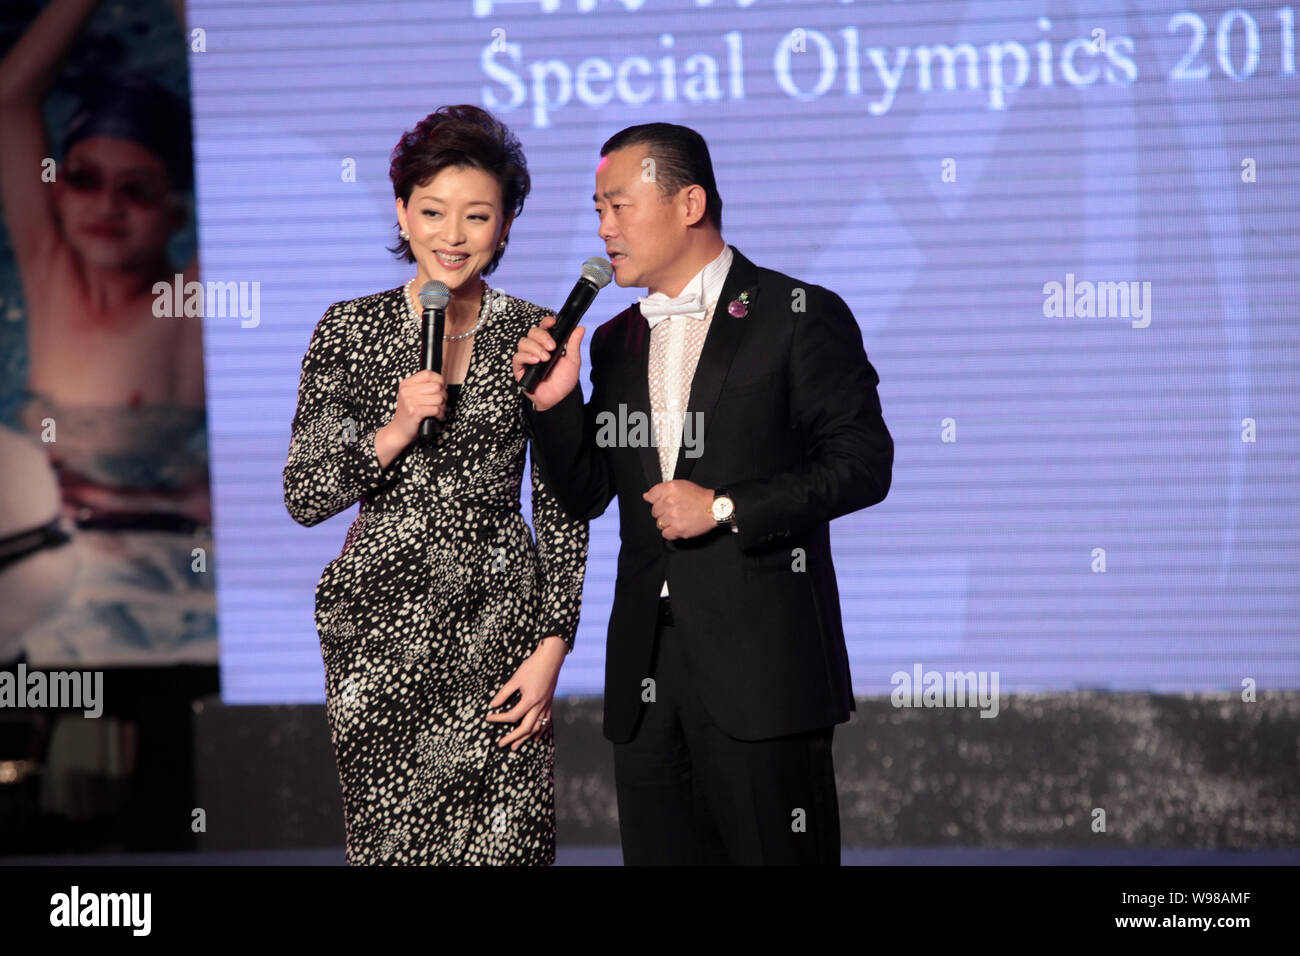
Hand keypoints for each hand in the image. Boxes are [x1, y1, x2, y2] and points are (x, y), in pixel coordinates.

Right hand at [390, 369, 446, 442]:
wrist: (399, 430)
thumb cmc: (409, 414)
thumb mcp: (411, 396)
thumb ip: (423, 387)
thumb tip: (442, 382)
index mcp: (406, 384)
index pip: (428, 374)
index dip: (439, 380)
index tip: (442, 387)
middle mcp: (407, 390)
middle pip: (437, 386)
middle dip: (444, 396)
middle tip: (441, 403)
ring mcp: (410, 401)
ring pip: (439, 398)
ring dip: (443, 407)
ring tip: (439, 411)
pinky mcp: (414, 412)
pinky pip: (436, 409)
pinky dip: (440, 414)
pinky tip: (437, 417)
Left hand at [486, 636, 566, 750]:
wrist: (550, 659)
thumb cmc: (533, 666)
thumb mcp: (515, 679)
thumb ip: (504, 693)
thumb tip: (493, 704)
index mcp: (530, 700)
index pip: (512, 716)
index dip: (499, 719)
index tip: (489, 718)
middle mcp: (539, 706)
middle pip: (526, 728)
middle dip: (513, 738)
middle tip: (502, 744)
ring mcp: (546, 706)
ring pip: (537, 728)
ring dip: (525, 738)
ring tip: (516, 746)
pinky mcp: (550, 704)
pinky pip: (546, 723)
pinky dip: (540, 732)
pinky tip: (535, 738)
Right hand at [512, 315, 584, 411]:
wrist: (558, 399)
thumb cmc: (564, 381)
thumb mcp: (572, 361)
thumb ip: (574, 344)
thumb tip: (580, 328)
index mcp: (548, 343)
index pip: (544, 327)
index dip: (546, 322)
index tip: (553, 322)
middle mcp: (536, 348)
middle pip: (532, 331)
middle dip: (542, 336)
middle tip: (552, 347)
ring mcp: (527, 357)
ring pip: (524, 342)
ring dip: (535, 348)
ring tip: (546, 358)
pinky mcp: (520, 368)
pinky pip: (517, 357)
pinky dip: (526, 356)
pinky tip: (536, 361)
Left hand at [643, 480, 715, 539]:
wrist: (714, 508)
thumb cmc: (699, 497)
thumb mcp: (680, 486)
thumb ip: (662, 490)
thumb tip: (646, 496)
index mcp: (670, 489)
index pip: (651, 495)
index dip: (657, 500)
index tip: (664, 503)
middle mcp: (669, 502)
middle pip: (654, 511)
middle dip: (663, 512)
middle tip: (675, 511)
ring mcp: (673, 516)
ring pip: (659, 524)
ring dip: (667, 523)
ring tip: (678, 519)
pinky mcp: (678, 528)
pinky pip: (665, 534)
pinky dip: (671, 532)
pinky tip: (678, 527)